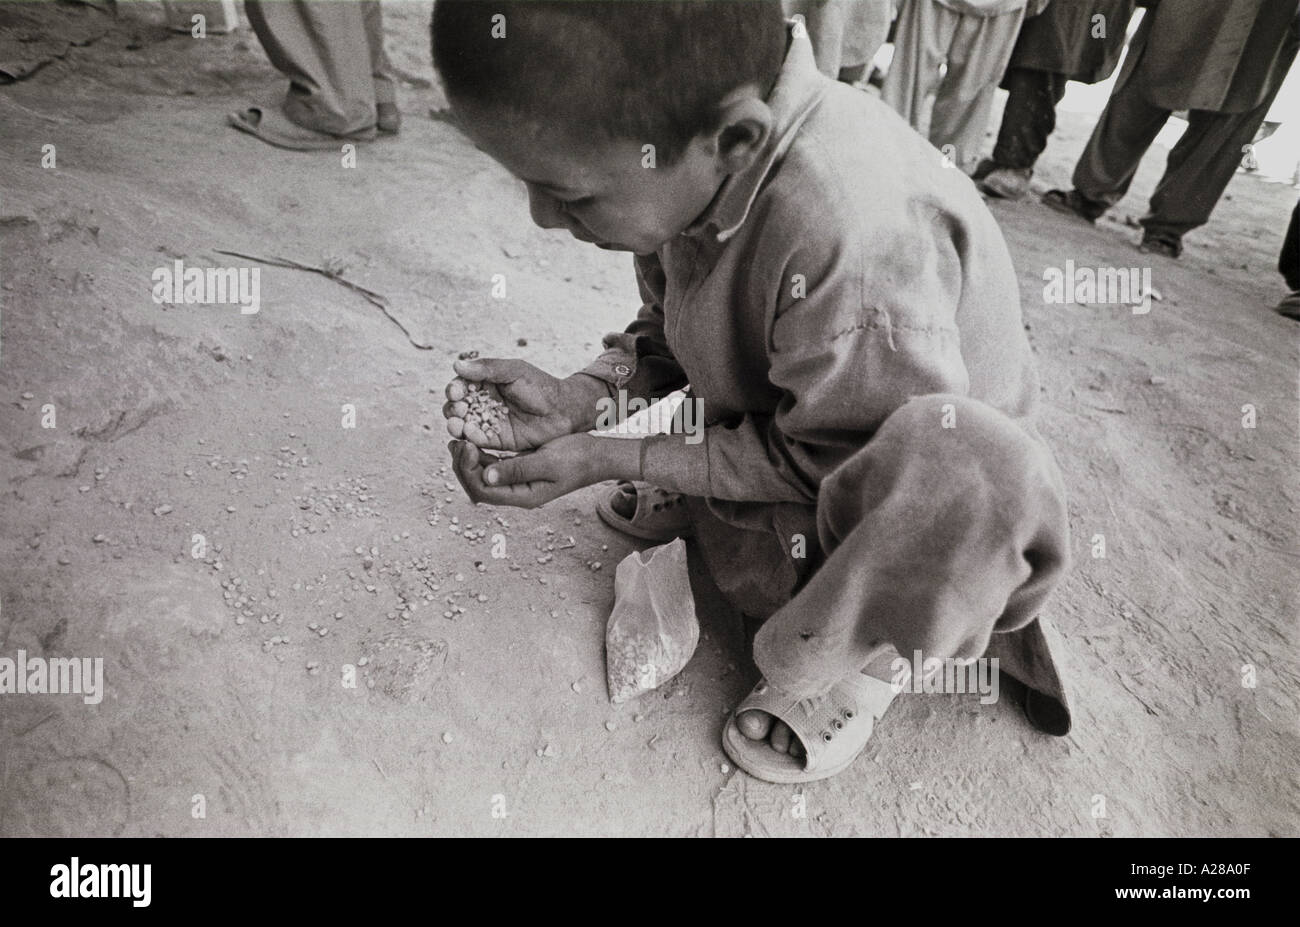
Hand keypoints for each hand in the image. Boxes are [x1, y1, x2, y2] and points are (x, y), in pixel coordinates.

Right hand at [442, 358, 607, 451]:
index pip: (461, 386)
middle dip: (453, 408)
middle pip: (457, 407)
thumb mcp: (514, 371)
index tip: (455, 391)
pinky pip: (477, 440)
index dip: (454, 389)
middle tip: (459, 409)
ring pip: (463, 424)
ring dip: (455, 424)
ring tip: (457, 425)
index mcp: (485, 383)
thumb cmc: (541, 387)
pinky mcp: (496, 440)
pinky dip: (470, 438)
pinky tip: (468, 436)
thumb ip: (487, 368)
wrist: (563, 411)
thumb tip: (457, 365)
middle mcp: (483, 403)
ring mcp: (488, 422)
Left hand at [448, 433, 604, 508]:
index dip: (468, 469)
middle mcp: (518, 494)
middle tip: (456, 441)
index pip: (482, 490)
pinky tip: (474, 441)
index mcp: (524, 496)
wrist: (597, 456)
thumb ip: (518, 469)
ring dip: (469, 460)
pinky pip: (493, 468)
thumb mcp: (548, 460)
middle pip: (478, 487)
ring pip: (482, 477)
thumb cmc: (577, 457)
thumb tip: (486, 475)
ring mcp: (518, 484)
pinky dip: (481, 456)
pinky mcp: (521, 472)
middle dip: (463, 466)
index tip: (467, 444)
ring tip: (459, 440)